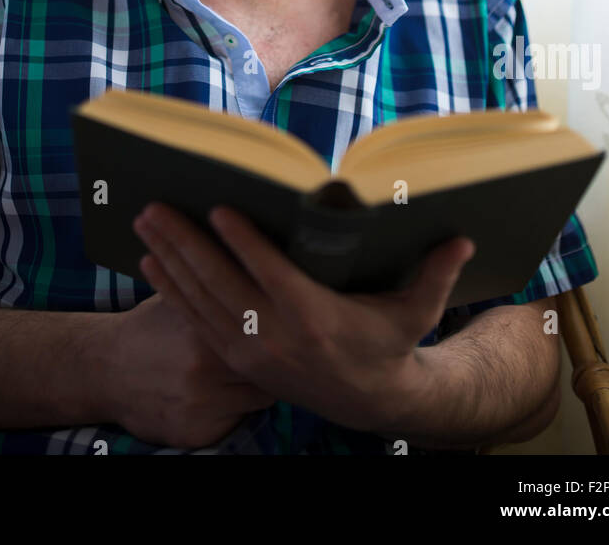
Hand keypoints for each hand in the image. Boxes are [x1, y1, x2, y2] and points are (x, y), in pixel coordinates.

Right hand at [107, 290, 275, 448]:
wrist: (107, 369)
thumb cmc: (150, 328)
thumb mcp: (178, 298)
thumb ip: (213, 287)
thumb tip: (251, 264)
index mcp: (204, 330)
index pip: (264, 334)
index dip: (274, 332)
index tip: (276, 328)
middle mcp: (204, 370)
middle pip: (266, 369)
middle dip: (269, 362)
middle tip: (265, 352)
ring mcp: (201, 405)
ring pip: (258, 399)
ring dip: (254, 386)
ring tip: (240, 372)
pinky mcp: (196, 433)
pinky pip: (236, 422)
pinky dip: (234, 410)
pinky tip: (220, 395)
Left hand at [133, 204, 475, 434]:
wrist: (369, 403)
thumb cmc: (390, 344)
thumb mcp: (418, 312)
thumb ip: (437, 273)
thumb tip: (464, 238)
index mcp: (315, 317)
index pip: (269, 273)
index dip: (242, 240)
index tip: (218, 207)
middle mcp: (277, 334)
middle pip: (220, 283)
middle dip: (183, 242)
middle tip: (155, 205)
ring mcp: (252, 350)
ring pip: (199, 299)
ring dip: (168, 259)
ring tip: (144, 222)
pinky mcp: (238, 359)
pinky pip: (195, 320)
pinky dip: (170, 290)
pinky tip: (150, 262)